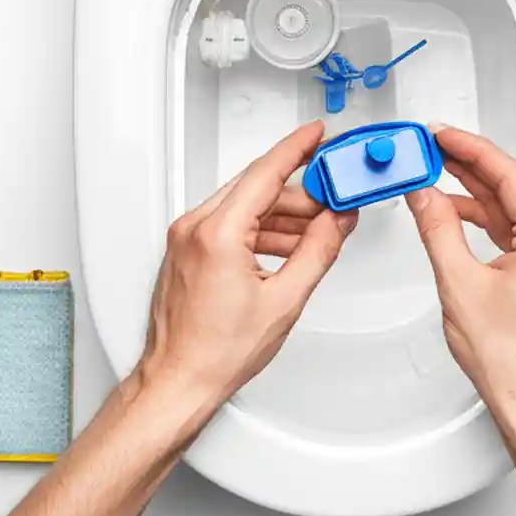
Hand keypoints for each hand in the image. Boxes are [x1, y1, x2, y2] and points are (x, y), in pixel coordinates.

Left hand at [136, 120, 358, 404]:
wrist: (178, 382)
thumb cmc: (216, 353)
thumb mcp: (285, 299)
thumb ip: (318, 251)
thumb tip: (337, 221)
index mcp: (217, 234)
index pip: (265, 173)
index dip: (297, 149)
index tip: (317, 134)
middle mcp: (194, 228)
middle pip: (256, 189)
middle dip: (299, 193)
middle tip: (333, 200)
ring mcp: (185, 239)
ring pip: (243, 207)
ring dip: (281, 215)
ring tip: (316, 232)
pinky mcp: (185, 251)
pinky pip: (228, 225)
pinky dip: (259, 230)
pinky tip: (286, 247)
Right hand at [404, 124, 515, 408]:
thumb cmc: (510, 358)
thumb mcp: (459, 284)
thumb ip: (438, 229)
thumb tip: (424, 194)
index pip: (509, 175)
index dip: (470, 150)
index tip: (443, 136)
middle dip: (474, 163)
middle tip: (438, 147)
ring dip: (481, 189)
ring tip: (442, 174)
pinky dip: (492, 215)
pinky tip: (462, 210)